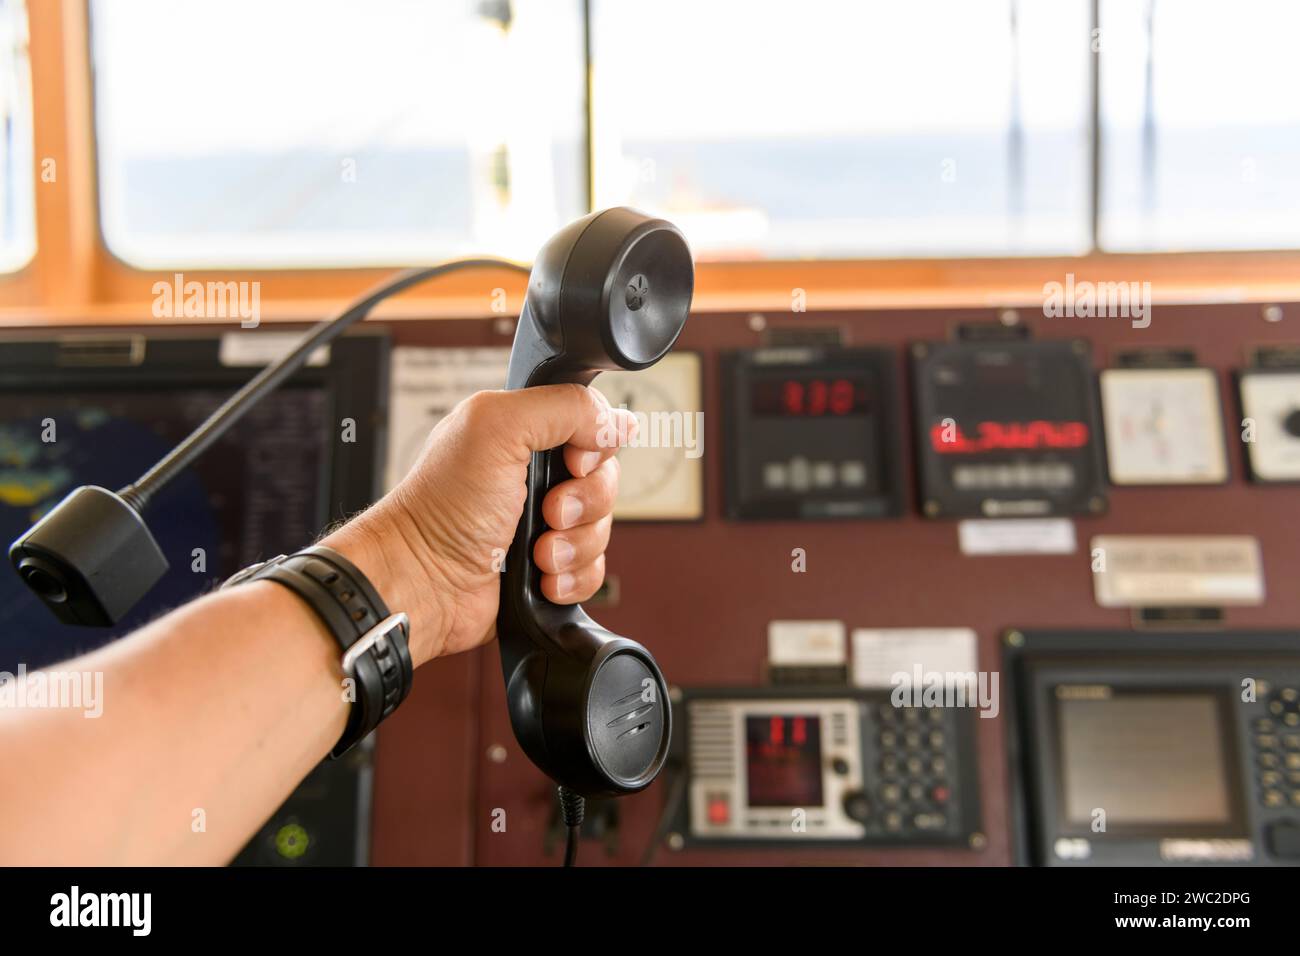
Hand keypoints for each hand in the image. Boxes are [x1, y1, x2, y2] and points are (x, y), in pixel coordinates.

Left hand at [324, 384, 634, 665]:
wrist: (423, 583)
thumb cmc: (443, 507)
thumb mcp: (498, 427)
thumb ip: (564, 407)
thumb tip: (617, 423)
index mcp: (523, 433)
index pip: (594, 428)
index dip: (594, 448)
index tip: (570, 463)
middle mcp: (533, 476)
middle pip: (605, 480)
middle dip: (585, 503)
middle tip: (547, 511)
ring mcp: (541, 524)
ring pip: (602, 529)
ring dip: (574, 545)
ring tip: (537, 553)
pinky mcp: (546, 568)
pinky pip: (591, 571)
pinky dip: (571, 577)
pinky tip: (541, 578)